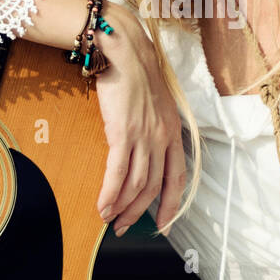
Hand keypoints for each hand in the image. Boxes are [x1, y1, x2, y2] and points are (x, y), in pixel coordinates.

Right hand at [90, 5, 186, 238]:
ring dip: (122, 208)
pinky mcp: (123, 133)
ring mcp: (144, 136)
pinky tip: (102, 207)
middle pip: (153, 187)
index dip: (171, 204)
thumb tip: (140, 149)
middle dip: (139, 213)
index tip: (164, 224)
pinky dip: (110, 195)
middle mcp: (162, 137)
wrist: (124, 50)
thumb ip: (152, 128)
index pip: (177, 177)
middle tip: (124, 228)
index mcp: (172, 131)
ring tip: (109, 220)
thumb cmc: (134, 73)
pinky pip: (117, 173)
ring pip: (135, 185)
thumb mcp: (154, 104)